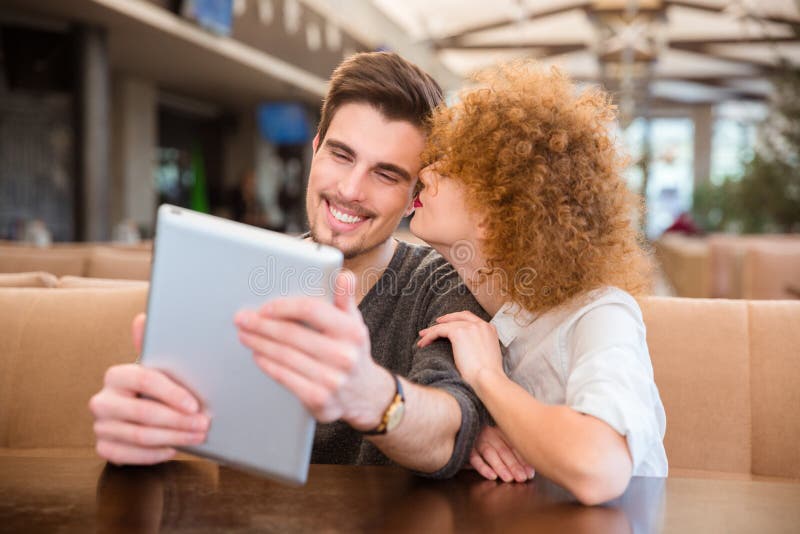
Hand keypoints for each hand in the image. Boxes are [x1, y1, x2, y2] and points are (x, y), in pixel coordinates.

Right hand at [88, 313, 209, 464]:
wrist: (138, 414)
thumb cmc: (154, 388)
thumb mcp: (158, 367)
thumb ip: (153, 345)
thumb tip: (143, 318)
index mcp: (116, 375)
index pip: (144, 380)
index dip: (171, 393)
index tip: (195, 404)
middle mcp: (102, 400)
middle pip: (144, 412)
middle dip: (178, 420)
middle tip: (204, 424)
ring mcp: (100, 426)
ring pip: (140, 435)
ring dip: (174, 438)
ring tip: (198, 436)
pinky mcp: (103, 447)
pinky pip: (130, 455)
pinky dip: (156, 454)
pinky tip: (175, 448)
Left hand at [234, 271, 392, 429]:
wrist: (365, 394)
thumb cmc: (351, 350)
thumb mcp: (354, 324)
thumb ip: (345, 299)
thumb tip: (344, 276)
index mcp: (352, 331)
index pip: (311, 310)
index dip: (284, 307)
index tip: (264, 307)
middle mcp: (344, 355)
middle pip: (292, 334)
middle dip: (262, 325)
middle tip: (242, 319)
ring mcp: (332, 379)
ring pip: (285, 356)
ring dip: (260, 343)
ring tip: (245, 335)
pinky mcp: (319, 399)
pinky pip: (285, 377)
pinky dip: (268, 364)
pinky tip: (258, 355)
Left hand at [416, 311, 503, 386]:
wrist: (488, 378)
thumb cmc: (488, 375)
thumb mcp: (487, 355)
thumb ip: (479, 346)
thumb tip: (467, 350)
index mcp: (490, 329)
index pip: (471, 319)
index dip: (457, 320)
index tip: (448, 324)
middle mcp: (481, 324)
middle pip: (459, 316)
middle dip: (445, 320)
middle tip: (434, 325)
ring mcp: (470, 327)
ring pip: (446, 324)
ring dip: (433, 331)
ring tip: (422, 337)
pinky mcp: (458, 332)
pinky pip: (439, 331)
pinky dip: (429, 336)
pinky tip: (423, 343)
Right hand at [469, 425, 534, 482]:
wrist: (460, 428)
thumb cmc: (484, 438)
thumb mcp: (498, 438)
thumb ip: (510, 449)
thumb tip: (529, 468)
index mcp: (499, 430)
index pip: (513, 446)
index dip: (523, 460)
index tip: (530, 473)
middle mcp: (489, 434)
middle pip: (504, 450)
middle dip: (514, 465)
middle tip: (522, 478)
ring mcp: (476, 440)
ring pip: (490, 454)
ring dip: (500, 467)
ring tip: (509, 479)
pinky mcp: (466, 449)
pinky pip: (474, 459)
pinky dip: (483, 467)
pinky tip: (492, 476)